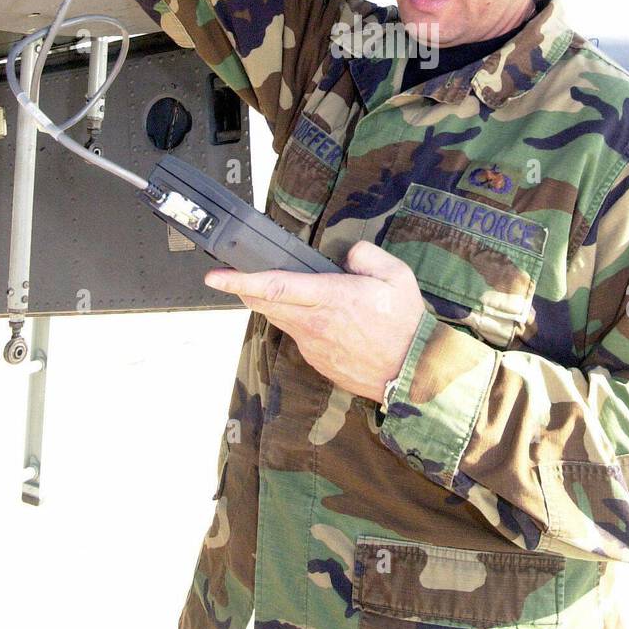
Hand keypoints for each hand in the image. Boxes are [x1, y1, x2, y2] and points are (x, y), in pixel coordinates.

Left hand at [204, 240, 425, 403]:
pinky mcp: (317, 360)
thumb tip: (346, 256)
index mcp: (331, 298)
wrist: (413, 372)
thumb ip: (366, 256)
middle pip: (265, 303)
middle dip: (243, 288)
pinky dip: (297, 322)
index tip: (215, 276)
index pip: (275, 285)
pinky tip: (315, 316)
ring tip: (277, 289)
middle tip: (231, 276)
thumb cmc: (406, 324)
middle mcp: (315, 323)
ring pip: (280, 319)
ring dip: (271, 303)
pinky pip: (298, 335)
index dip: (240, 280)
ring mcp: (313, 345)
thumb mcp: (397, 276)